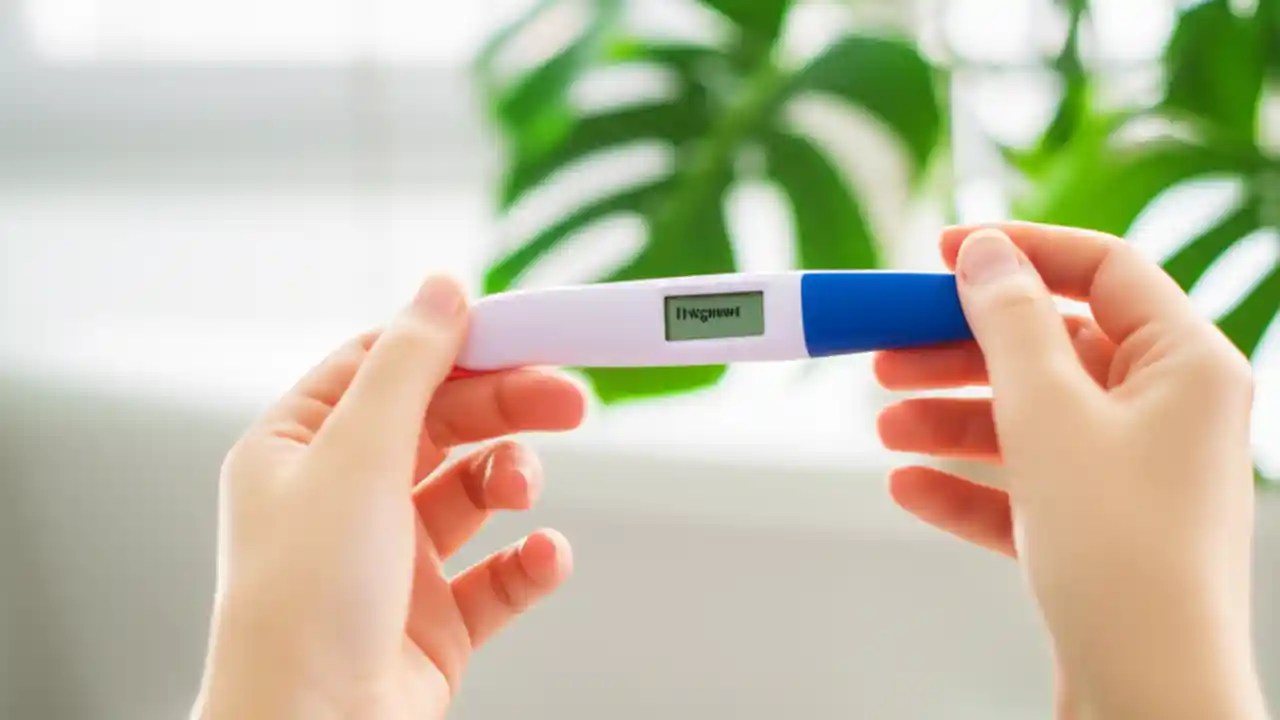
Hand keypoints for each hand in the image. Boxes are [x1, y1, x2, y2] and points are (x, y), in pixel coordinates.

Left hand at [193, 276, 585, 718]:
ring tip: (525, 492)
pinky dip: (528, 560)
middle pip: (442, 422)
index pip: (386, 366)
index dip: (456, 341)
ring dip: (512, 480)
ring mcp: (389, 560)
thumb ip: (409, 365)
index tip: (526, 326)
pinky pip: (497, 572)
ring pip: (473, 491)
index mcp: (301, 448)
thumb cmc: (305, 605)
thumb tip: (443, 287)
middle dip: (507, 406)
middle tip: (572, 396)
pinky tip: (542, 555)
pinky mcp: (433, 618)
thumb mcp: (357, 456)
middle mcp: (343, 498)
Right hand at [875, 224, 1268, 718]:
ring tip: (887, 427)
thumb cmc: (1122, 554)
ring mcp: (1134, 474)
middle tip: (888, 355)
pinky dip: (968, 483)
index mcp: (1186, 364)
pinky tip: (909, 487)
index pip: (1104, 269)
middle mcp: (1168, 412)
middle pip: (1052, 348)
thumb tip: (984, 252)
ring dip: (953, 419)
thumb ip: (1009, 323)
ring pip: (1031, 419)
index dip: (1020, 252)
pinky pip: (1025, 486)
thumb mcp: (1048, 415)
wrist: (1145, 695)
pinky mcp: (1100, 529)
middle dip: (962, 352)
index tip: (942, 253)